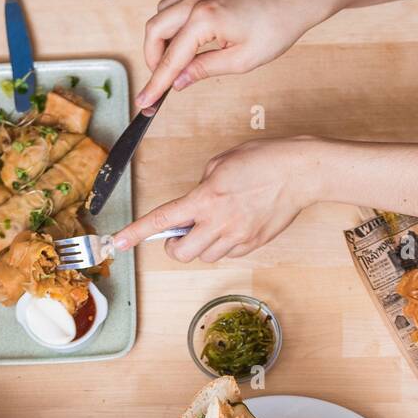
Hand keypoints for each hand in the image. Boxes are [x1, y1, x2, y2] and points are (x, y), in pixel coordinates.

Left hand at [111, 138, 321, 262]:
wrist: (300, 173)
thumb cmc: (263, 160)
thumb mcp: (220, 163)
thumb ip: (201, 187)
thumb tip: (195, 206)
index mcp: (205, 198)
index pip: (162, 220)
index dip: (136, 233)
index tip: (118, 243)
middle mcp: (218, 223)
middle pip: (181, 253)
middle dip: (174, 246)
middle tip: (179, 233)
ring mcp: (236, 238)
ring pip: (204, 257)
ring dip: (199, 245)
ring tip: (213, 224)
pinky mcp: (252, 245)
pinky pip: (227, 254)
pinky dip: (222, 244)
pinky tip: (234, 225)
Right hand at [137, 0, 341, 106]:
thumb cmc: (276, 27)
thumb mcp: (241, 60)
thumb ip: (205, 69)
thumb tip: (179, 81)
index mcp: (205, 19)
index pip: (170, 59)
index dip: (155, 85)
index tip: (144, 103)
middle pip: (154, 30)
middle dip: (152, 60)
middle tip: (162, 84)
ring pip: (161, 14)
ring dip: (160, 40)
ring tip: (174, 65)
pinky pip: (174, 4)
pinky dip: (171, 25)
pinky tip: (184, 43)